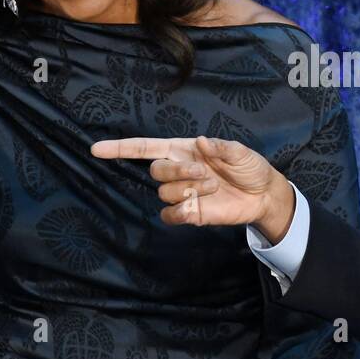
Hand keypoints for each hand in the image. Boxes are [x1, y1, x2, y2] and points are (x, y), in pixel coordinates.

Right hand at [89, 135, 295, 240]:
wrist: (263, 195)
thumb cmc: (250, 167)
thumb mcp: (240, 152)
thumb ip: (221, 147)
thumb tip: (201, 143)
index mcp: (184, 150)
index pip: (145, 148)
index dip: (120, 148)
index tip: (97, 149)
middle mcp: (178, 171)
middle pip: (155, 170)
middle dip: (178, 171)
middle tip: (205, 173)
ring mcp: (182, 194)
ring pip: (164, 193)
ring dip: (189, 189)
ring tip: (213, 187)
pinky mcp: (189, 214)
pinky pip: (170, 215)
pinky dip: (181, 212)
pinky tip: (198, 207)